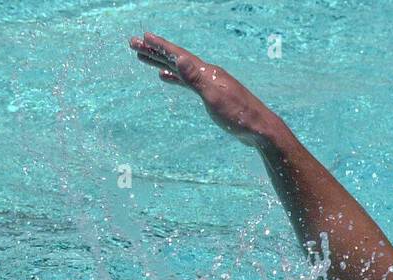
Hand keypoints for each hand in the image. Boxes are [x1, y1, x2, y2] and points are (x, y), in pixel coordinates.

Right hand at [129, 33, 283, 146]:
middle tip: (134, 44)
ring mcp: (209, 83)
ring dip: (161, 63)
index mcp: (206, 72)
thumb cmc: (237, 115)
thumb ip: (196, 78)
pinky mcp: (211, 95)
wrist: (258, 128)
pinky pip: (186, 82)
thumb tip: (179, 59)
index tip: (143, 37)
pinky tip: (166, 78)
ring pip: (179, 69)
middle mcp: (206, 74)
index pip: (178, 56)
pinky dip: (174, 78)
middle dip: (155, 52)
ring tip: (144, 58)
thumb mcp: (214, 97)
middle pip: (176, 59)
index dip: (160, 47)